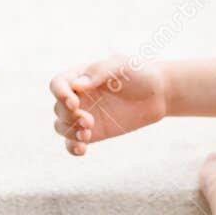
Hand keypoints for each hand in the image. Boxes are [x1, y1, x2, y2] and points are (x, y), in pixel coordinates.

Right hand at [49, 53, 167, 156]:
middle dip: (69, 116)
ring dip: (70, 132)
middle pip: (59, 108)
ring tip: (87, 134)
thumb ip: (99, 71)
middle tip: (88, 120)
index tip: (75, 103)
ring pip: (61, 126)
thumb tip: (77, 85)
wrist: (158, 94)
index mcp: (80, 76)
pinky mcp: (93, 133)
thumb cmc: (139, 73)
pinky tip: (82, 149)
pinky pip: (73, 142)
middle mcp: (78, 96)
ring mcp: (84, 115)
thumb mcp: (121, 65)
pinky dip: (72, 147)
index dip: (60, 94)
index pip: (58, 84)